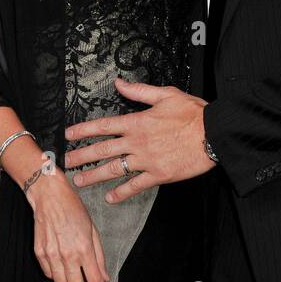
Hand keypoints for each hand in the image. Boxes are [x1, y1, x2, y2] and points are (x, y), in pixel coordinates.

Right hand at [24, 167, 109, 281]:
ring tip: (74, 275)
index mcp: (84, 248)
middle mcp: (67, 254)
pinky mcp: (39, 252)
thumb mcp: (92, 230)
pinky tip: (61, 265)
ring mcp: (51, 254)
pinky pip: (48, 273)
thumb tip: (104, 276)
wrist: (49, 196)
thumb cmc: (73, 208)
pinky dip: (56, 274)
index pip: (95, 280)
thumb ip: (99, 256)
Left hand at [63, 78, 213, 202]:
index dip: (83, 130)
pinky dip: (121, 193)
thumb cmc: (193, 114)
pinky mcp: (158, 175)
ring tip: (80, 181)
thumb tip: (120, 83)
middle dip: (82, 156)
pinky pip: (135, 186)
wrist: (214, 134)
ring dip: (94, 175)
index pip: (103, 126)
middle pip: (102, 149)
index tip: (69, 134)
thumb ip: (139, 91)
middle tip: (66, 162)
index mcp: (138, 122)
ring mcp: (147, 160)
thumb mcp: (166, 94)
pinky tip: (110, 197)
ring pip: (113, 169)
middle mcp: (137, 142)